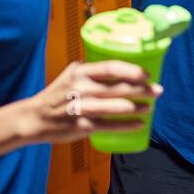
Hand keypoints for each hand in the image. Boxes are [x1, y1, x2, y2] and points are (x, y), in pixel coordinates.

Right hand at [27, 60, 159, 143]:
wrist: (35, 117)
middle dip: (143, 89)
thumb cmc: (57, 95)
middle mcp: (81, 88)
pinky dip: (127, 125)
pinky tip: (139, 124)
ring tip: (150, 107)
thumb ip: (91, 71)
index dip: (132, 70)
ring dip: (138, 107)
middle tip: (158, 90)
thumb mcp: (70, 75)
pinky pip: (110, 125)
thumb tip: (120, 68)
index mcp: (80, 72)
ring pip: (117, 107)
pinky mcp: (82, 126)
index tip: (147, 74)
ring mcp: (81, 108)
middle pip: (119, 87)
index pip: (111, 67)